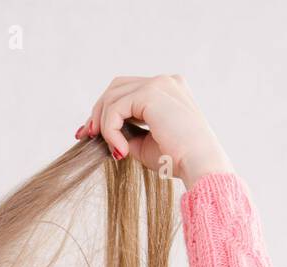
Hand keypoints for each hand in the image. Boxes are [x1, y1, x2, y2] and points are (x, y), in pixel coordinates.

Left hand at [75, 74, 233, 188]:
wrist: (199, 165)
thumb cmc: (176, 159)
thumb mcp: (144, 143)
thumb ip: (125, 130)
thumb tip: (98, 129)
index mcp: (167, 89)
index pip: (127, 91)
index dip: (105, 110)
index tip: (90, 132)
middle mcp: (165, 81)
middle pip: (116, 87)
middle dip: (98, 112)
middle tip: (87, 136)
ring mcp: (159, 83)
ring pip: (112, 97)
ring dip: (105, 126)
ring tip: (115, 150)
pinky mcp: (152, 92)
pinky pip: (116, 109)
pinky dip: (111, 131)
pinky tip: (121, 150)